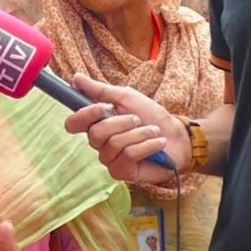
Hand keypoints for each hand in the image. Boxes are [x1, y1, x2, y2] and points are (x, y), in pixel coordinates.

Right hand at [63, 73, 189, 184]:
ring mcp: (109, 159)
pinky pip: (128, 156)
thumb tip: (76, 78)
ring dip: (139, 134)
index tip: (102, 107)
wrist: (176, 136)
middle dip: (121, 123)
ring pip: (114, 144)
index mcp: (97, 123)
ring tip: (153, 131)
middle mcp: (99, 143)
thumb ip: (100, 90)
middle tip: (138, 119)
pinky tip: (157, 144)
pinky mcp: (121, 172)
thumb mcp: (126, 97)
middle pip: (95, 134)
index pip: (73, 124)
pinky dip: (146, 146)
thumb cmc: (151, 116)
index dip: (84, 116)